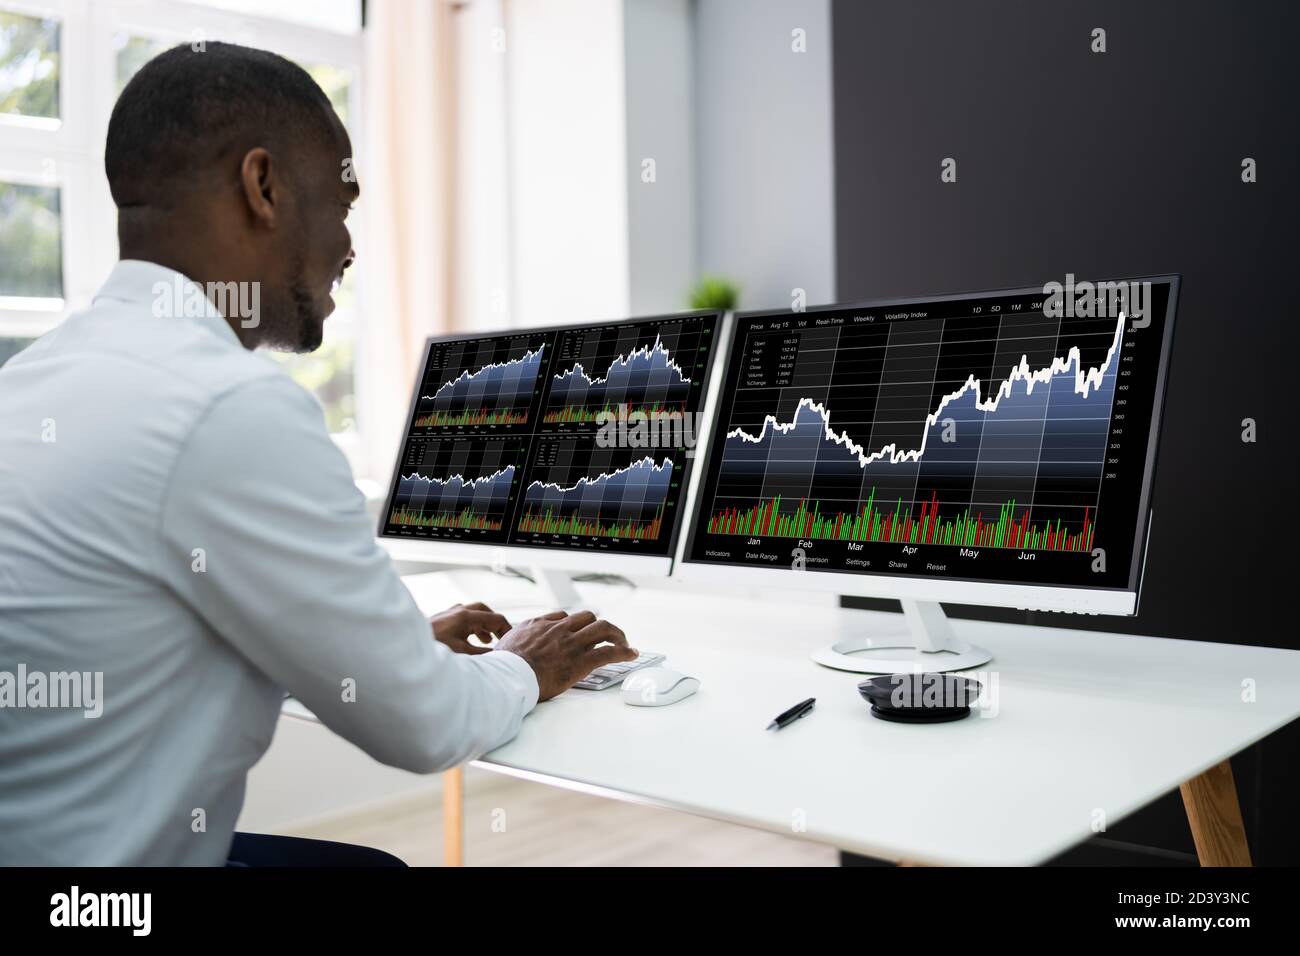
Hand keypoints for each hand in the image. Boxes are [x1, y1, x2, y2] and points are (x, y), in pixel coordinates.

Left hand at [429, 602, 511, 654]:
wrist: (405, 649)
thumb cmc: (433, 649)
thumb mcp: (463, 654)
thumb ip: (483, 654)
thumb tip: (498, 656)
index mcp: (466, 616)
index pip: (495, 618)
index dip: (506, 629)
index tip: (511, 641)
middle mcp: (457, 611)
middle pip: (484, 610)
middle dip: (495, 623)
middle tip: (502, 637)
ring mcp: (448, 614)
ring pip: (472, 613)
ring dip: (482, 625)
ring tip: (487, 640)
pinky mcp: (440, 620)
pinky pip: (462, 618)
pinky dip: (471, 626)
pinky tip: (469, 639)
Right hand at [495, 610, 635, 700]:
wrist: (510, 676)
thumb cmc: (504, 668)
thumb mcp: (504, 647)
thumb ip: (512, 645)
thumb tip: (506, 652)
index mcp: (539, 625)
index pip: (562, 616)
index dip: (573, 624)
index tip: (578, 631)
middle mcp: (558, 630)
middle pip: (587, 617)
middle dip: (598, 626)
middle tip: (605, 635)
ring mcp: (572, 643)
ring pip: (603, 628)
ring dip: (617, 634)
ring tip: (624, 643)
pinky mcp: (582, 660)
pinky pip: (609, 651)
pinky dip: (624, 651)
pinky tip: (632, 654)